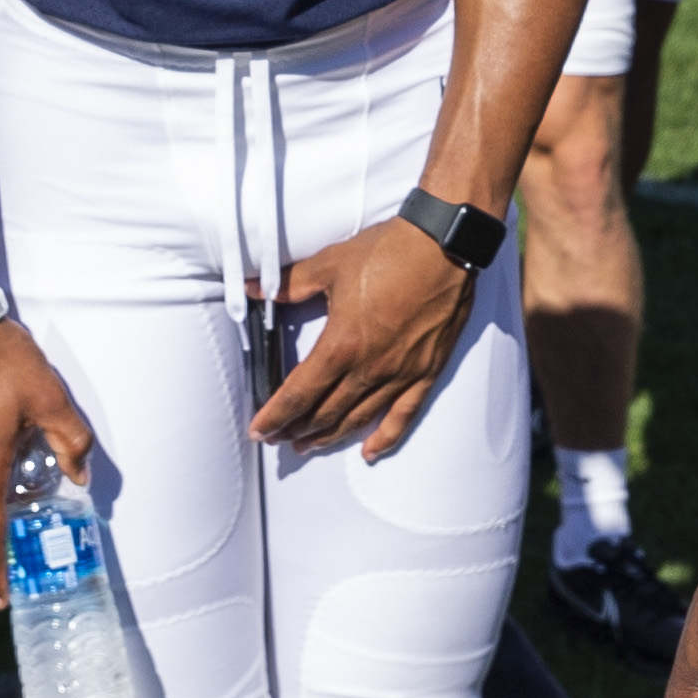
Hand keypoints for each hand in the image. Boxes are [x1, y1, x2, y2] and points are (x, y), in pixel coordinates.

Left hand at [253, 215, 476, 459]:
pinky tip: (370, 452)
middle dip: (296, 430)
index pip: (299, 392)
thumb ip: (289, 283)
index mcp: (341, 344)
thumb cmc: (387, 252)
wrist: (443, 245)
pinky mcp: (425, 372)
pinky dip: (385, 437)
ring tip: (308, 446)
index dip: (276, 416)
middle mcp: (369, 367)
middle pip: (325, 412)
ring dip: (330, 437)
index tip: (259, 430)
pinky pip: (403, 414)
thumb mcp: (329, 264)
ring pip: (358, 419)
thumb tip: (254, 288)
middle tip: (277, 439)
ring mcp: (399, 373)